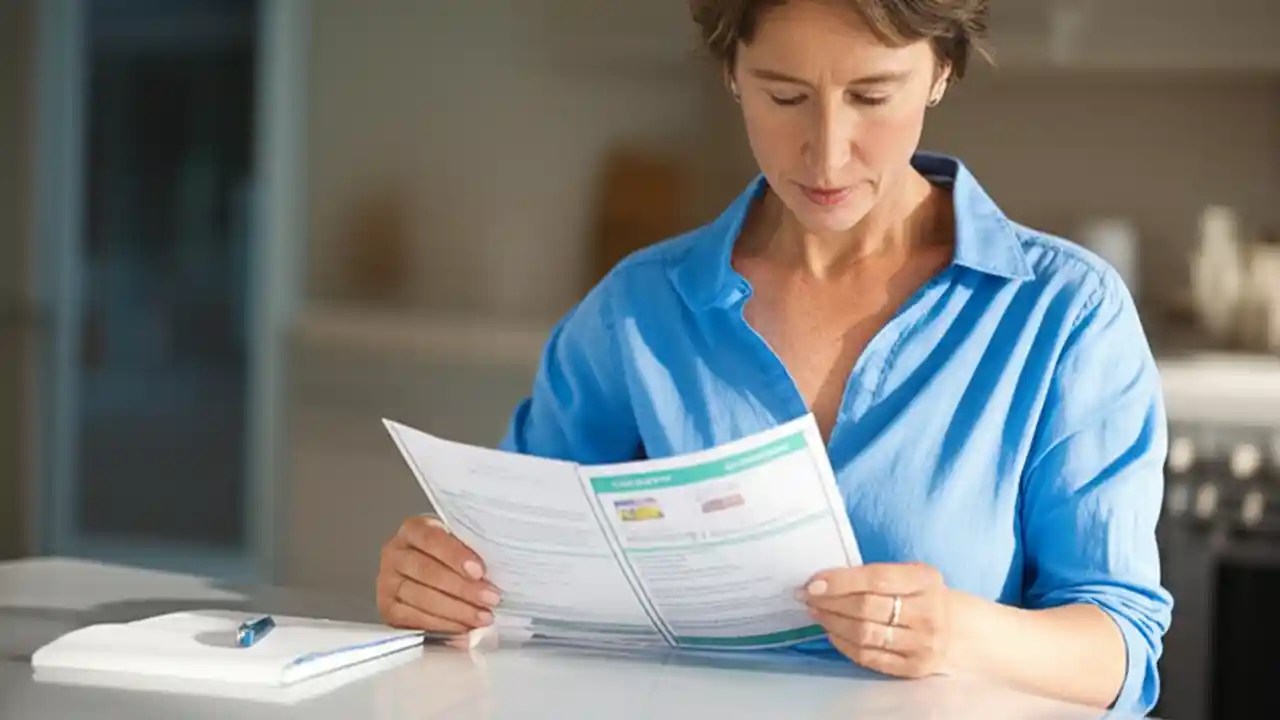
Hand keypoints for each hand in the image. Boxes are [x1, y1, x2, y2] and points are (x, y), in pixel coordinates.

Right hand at [376, 515, 499, 639]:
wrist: (422, 572)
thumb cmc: (447, 556)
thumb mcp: (457, 543)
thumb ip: (470, 550)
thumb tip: (499, 570)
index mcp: (413, 529)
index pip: (431, 539)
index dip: (455, 556)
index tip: (480, 571)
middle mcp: (394, 553)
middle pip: (426, 571)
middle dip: (462, 588)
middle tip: (490, 599)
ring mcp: (386, 582)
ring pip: (420, 598)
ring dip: (456, 611)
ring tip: (482, 617)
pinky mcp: (387, 608)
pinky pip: (414, 620)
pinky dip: (442, 628)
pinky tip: (463, 632)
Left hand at [802, 562, 952, 678]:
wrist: (960, 631)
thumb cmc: (924, 596)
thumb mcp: (912, 574)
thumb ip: (876, 575)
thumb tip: (824, 580)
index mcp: (926, 579)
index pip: (876, 579)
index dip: (840, 581)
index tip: (813, 583)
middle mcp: (928, 612)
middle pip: (866, 608)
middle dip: (830, 602)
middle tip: (808, 598)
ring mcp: (922, 644)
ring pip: (865, 634)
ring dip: (832, 623)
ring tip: (817, 613)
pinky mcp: (914, 667)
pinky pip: (869, 657)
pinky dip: (844, 644)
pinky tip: (833, 633)